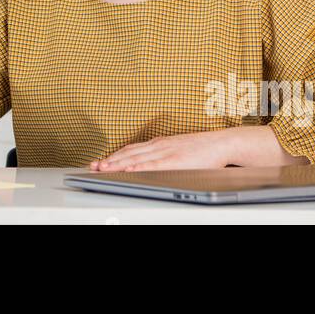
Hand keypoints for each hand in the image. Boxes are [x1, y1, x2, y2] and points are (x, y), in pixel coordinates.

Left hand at [89, 130, 237, 171]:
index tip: (99, 162)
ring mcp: (166, 152)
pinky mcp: (175, 159)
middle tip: (93, 167)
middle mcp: (159, 145)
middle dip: (109, 161)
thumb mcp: (176, 149)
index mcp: (158, 143)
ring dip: (118, 164)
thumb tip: (147, 163)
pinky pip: (153, 164)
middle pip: (128, 153)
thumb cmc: (201, 149)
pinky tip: (128, 170)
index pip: (130, 149)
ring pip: (136, 158)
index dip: (112, 156)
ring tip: (103, 169)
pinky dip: (139, 166)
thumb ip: (161, 155)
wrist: (221, 143)